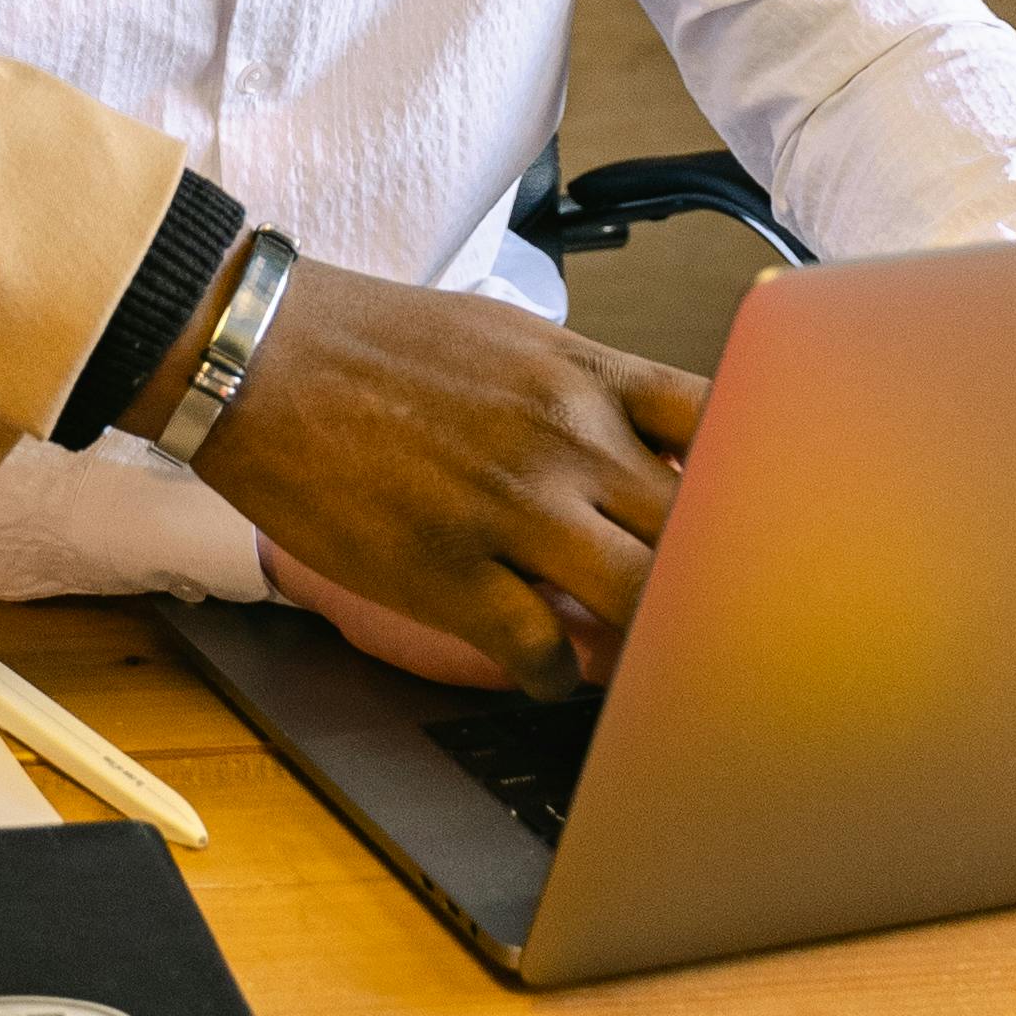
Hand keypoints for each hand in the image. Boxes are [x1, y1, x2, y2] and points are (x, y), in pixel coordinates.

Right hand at [180, 261, 705, 703]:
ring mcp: (510, 508)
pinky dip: (555, 677)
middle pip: (696, 531)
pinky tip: (546, 670)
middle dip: (710, 581)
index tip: (759, 526)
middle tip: (711, 619)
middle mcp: (565, 439)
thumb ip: (588, 394)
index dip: (752, 487)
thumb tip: (654, 449)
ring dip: (645, 639)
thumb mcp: (507, 338)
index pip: (723, 430)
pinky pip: (542, 654)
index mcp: (584, 376)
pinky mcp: (448, 572)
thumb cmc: (376, 342)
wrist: (257, 355)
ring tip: (636, 658)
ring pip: (636, 599)